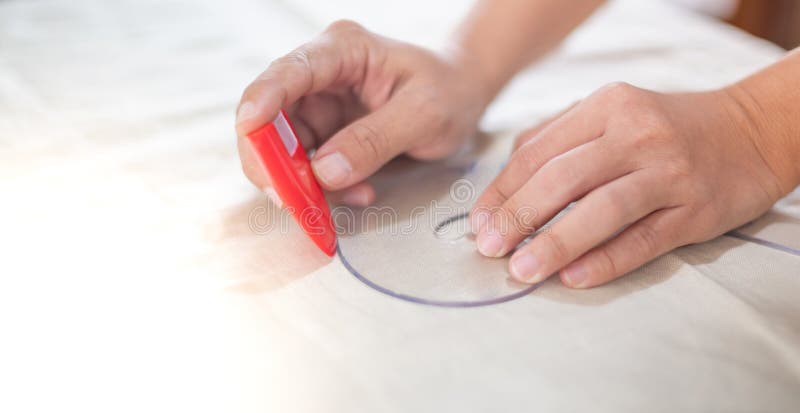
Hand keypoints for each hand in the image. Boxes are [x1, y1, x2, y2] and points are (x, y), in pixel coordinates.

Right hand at [236, 20, 490, 205]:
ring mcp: (319, 105)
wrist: (462, 95)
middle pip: (270, 117)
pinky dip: (325, 188)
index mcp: (343, 50)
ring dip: (304, 183)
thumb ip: (375, 140)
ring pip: (283, 150)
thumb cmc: (449, 91)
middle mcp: (320, 75)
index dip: (261, 100)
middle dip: (274, 161)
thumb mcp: (424, 114)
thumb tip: (323, 172)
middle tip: (293, 199)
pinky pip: (306, 167)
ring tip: (354, 196)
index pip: (289, 71)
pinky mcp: (324, 133)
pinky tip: (361, 193)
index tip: (249, 129)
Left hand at [470, 82, 785, 287]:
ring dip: (555, 242)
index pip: (538, 152)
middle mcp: (637, 135)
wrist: (753, 130)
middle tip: (489, 248)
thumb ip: (559, 137)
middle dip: (518, 216)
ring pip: (602, 210)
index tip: (479, 223)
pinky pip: (643, 239)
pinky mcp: (695, 210)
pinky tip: (573, 277)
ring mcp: (669, 173)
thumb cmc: (666, 127)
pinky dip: (605, 260)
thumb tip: (506, 181)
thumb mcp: (613, 112)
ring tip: (521, 269)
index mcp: (607, 107)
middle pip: (563, 179)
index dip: (502, 191)